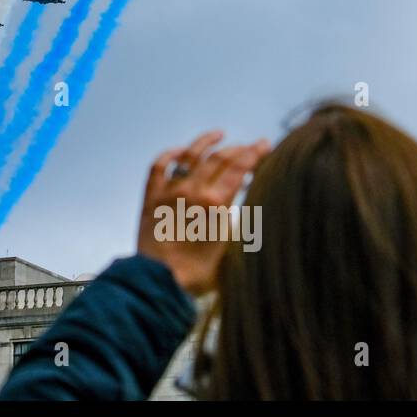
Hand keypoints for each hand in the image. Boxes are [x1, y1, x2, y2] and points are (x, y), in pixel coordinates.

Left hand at [137, 130, 270, 294]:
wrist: (160, 282)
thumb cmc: (199, 273)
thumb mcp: (231, 248)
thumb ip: (237, 221)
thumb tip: (243, 201)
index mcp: (216, 203)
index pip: (239, 168)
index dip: (255, 153)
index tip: (265, 144)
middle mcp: (192, 191)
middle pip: (219, 158)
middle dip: (238, 148)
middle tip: (251, 145)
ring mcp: (169, 191)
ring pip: (189, 156)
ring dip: (205, 142)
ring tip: (219, 134)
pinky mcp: (151, 198)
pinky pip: (158, 167)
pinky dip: (169, 155)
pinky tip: (178, 150)